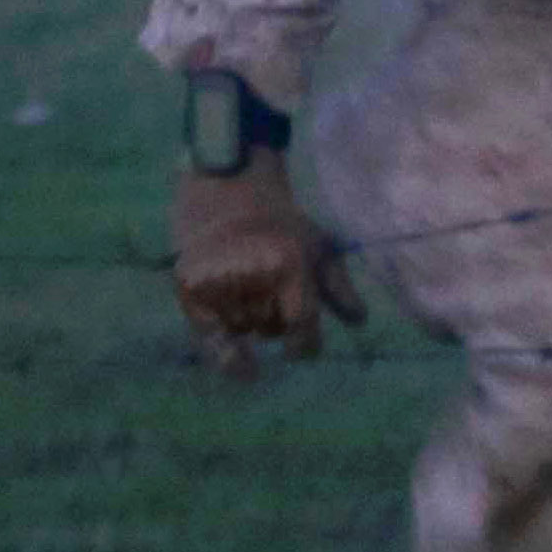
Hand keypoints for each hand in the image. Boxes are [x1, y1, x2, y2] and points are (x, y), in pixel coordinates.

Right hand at [169, 151, 354, 376]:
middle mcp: (252, 276)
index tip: (301, 348)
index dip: (305, 346)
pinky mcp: (190, 288)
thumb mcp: (318, 247)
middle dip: (275, 323)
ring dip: (248, 325)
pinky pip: (210, 338)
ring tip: (246, 291)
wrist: (227, 193)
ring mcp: (219, 283)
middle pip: (271, 331)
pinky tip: (236, 358)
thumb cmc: (281, 225)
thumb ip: (339, 287)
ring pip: (242, 332)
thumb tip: (361, 322)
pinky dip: (223, 349)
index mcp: (288, 267)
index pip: (302, 328)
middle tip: (269, 293)